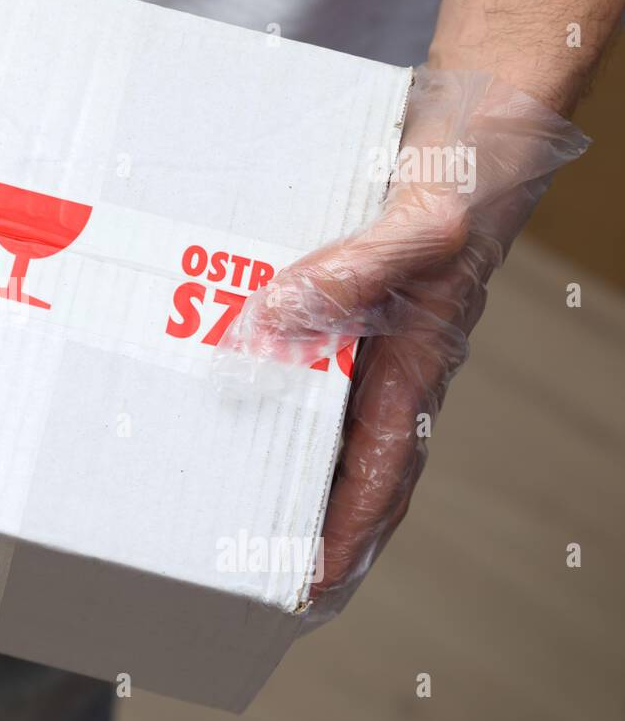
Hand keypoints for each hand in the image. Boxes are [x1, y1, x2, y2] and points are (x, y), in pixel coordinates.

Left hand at [214, 67, 588, 621]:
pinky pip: (312, 373)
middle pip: (356, 470)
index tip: (314, 583)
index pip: (382, 471)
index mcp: (417, 368)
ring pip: (331, 428)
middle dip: (321, 530)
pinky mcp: (349, 314)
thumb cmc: (464, 187)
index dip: (349, 531)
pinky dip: (281, 400)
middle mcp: (393, 369)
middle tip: (269, 581)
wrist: (477, 137)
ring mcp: (371, 346)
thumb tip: (273, 319)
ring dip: (296, 475)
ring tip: (245, 517)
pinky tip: (242, 406)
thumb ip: (353, 273)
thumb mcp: (416, 227)